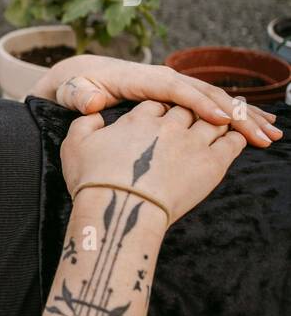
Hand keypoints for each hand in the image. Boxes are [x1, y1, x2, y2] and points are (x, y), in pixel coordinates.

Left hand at [35, 55, 280, 147]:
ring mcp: (175, 86)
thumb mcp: (73, 91)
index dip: (200, 104)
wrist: (81, 76)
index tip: (222, 121)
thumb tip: (90, 102)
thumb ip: (79, 95)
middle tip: (263, 134)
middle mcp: (165, 79)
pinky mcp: (179, 96)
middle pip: (207, 95)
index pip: (177, 90)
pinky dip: (235, 116)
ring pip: (216, 99)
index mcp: (143, 79)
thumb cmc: (77, 86)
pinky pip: (212, 105)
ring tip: (271, 134)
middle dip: (236, 114)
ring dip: (244, 116)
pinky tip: (256, 128)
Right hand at [60, 100, 247, 226]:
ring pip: (215, 121)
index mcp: (138, 119)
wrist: (119, 209)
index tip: (163, 117)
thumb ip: (84, 123)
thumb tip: (94, 113)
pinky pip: (232, 142)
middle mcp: (168, 125)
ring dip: (223, 119)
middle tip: (201, 116)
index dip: (160, 111)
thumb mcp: (73, 145)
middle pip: (188, 109)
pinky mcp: (212, 163)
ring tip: (233, 121)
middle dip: (194, 111)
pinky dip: (237, 136)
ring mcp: (192, 142)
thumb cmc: (92, 180)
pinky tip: (241, 137)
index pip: (156, 106)